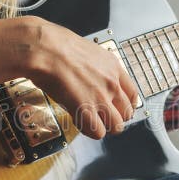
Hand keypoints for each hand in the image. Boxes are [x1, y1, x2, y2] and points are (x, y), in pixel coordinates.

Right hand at [0, 15, 138, 139]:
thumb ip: (97, 68)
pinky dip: (89, 131)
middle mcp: (112, 84)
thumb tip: (93, 77)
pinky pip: (98, 132)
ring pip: (116, 126)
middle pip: (127, 113)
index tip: (119, 109)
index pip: (133, 95)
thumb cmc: (57, 47)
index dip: (126, 106)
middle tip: (103, 119)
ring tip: (91, 122)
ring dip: (104, 127)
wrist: (45, 50)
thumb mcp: (88, 52)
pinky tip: (80, 121)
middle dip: (116, 118)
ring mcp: (101, 98)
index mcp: (114, 68)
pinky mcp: (86, 110)